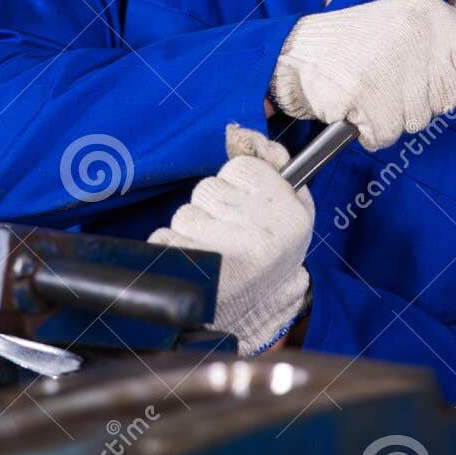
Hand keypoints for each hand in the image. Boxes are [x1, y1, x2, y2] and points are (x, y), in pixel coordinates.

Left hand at [148, 124, 312, 354]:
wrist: (250, 319)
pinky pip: (165, 238)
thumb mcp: (288, 215)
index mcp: (290, 212)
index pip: (241, 166)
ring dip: (190, 231)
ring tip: (213, 255)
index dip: (235, 185)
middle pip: (208, 187)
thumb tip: (244, 135)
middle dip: (210, 208)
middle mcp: (263, 229)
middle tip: (228, 237)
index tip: (244, 208)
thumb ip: (272, 169)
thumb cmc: (266, 260)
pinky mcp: (194, 268)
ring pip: (185, 213)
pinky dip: (171, 250)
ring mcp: (228, 248)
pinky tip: (194, 268)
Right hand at [270, 0, 455, 148]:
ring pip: (416, 121)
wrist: (299, 51)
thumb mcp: (419, 38)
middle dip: (415, 102)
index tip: (415, 68)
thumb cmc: (361, 47)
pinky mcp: (364, 91)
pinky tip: (354, 104)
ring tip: (367, 88)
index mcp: (432, 13)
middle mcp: (416, 31)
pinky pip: (385, 134)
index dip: (444, 80)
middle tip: (384, 77)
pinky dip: (368, 130)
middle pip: (445, 100)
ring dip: (390, 117)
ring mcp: (390, 61)